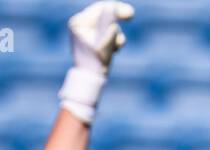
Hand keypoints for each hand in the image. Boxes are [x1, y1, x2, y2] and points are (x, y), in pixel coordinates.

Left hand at [59, 2, 133, 122]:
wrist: (91, 81)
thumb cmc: (95, 62)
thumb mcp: (105, 41)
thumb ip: (111, 23)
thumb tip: (123, 9)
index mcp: (79, 22)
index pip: (100, 9)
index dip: (116, 9)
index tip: (130, 13)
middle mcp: (81, 25)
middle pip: (105, 16)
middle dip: (115, 26)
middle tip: (130, 15)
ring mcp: (87, 33)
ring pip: (109, 27)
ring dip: (116, 37)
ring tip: (115, 49)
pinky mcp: (94, 41)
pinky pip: (109, 35)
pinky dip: (114, 42)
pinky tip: (114, 51)